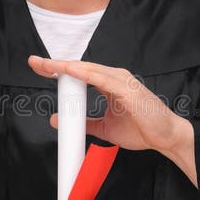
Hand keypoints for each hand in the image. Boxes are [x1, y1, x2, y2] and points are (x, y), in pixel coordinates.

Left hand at [27, 54, 196, 185]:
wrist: (165, 137)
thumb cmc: (142, 129)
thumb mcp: (105, 127)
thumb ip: (86, 122)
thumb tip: (58, 120)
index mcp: (109, 84)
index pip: (79, 73)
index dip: (59, 69)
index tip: (39, 68)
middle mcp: (114, 78)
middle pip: (80, 67)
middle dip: (56, 64)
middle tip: (34, 62)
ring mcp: (121, 81)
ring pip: (89, 69)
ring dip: (66, 67)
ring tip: (47, 65)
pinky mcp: (128, 89)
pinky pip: (103, 79)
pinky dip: (86, 73)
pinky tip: (71, 70)